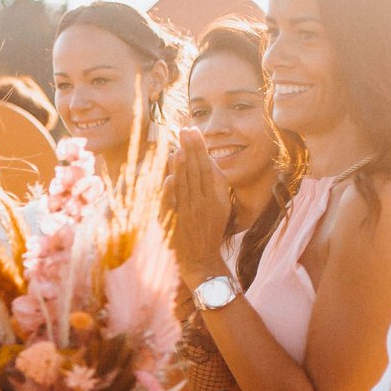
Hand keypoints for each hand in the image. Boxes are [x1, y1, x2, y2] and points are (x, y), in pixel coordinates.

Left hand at [162, 129, 230, 283]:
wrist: (203, 260)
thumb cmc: (210, 231)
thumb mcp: (220, 206)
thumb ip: (214, 184)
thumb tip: (205, 161)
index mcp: (217, 197)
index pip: (208, 167)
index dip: (201, 148)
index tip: (194, 131)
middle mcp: (205, 203)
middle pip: (198, 171)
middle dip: (192, 149)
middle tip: (186, 130)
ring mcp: (191, 213)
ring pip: (186, 184)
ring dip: (182, 165)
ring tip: (178, 146)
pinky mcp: (179, 223)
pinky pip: (174, 204)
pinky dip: (172, 190)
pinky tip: (170, 176)